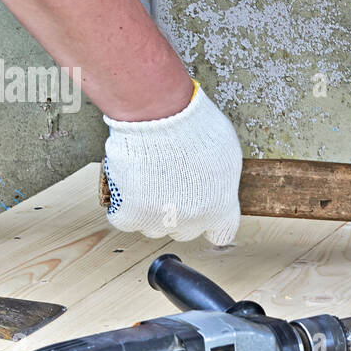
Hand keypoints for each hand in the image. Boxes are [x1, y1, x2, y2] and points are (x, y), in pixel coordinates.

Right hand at [102, 83, 241, 244]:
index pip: (221, 234)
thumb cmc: (196, 127)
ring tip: (148, 183)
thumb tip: (216, 186)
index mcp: (220, 209)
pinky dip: (124, 207)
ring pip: (154, 228)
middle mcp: (192, 220)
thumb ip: (222, 181)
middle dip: (179, 213)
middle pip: (185, 231)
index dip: (210, 222)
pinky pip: (125, 219)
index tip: (203, 211)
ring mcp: (160, 220)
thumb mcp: (227, 154)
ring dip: (151, 211)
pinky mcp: (132, 214)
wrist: (162, 117)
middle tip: (172, 188)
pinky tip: (129, 189)